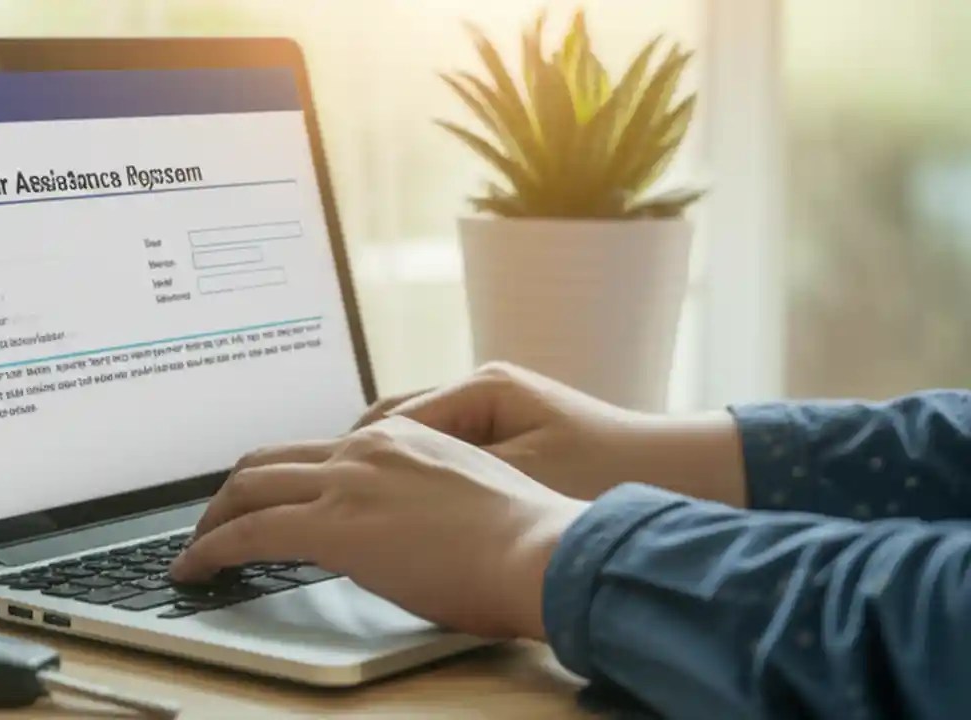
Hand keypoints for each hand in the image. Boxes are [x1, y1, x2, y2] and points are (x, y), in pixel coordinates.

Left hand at [169, 416, 587, 639]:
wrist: (540, 551)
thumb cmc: (521, 541)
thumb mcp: (464, 497)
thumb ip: (420, 498)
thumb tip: (396, 524)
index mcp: (400, 439)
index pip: (317, 451)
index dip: (280, 478)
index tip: (266, 502)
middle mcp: (367, 448)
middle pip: (270, 458)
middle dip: (233, 491)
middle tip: (215, 522)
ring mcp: (348, 481)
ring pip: (251, 485)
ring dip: (215, 517)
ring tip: (198, 549)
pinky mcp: (334, 524)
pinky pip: (250, 531)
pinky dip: (213, 548)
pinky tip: (198, 568)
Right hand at [357, 363, 747, 505]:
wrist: (678, 472)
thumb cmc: (601, 473)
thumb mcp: (517, 479)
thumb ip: (446, 478)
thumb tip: (384, 485)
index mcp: (481, 389)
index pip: (391, 419)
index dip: (353, 458)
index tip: (324, 490)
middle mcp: (482, 389)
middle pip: (395, 421)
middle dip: (359, 459)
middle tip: (326, 499)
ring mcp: (495, 411)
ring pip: (416, 436)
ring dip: (386, 467)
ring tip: (357, 508)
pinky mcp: (509, 436)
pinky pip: (445, 451)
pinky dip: (420, 474)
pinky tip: (408, 511)